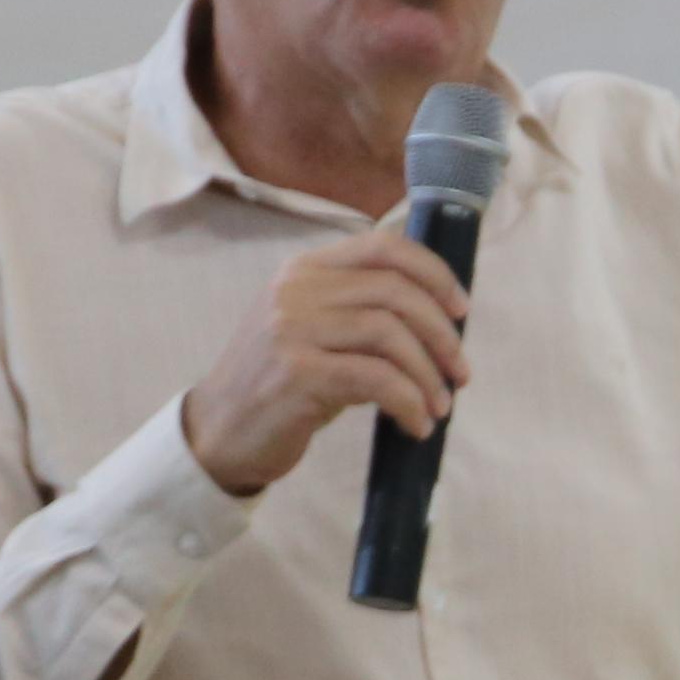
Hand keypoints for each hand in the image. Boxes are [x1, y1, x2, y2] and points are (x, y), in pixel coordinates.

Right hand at [179, 225, 473, 493]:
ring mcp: (292, 329)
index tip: (461, 310)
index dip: (434, 274)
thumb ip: (357, 310)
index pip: (383, 246)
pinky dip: (408, 402)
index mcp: (304, 270)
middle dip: (442, 334)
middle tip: (460, 373)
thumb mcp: (312, 331)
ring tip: (439, 407)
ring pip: (390, 334)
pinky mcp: (297, 373)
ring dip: (428, 374)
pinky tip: (415, 424)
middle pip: (396, 291)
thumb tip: (439, 317)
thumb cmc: (278, 385)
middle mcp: (296, 290)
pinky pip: (376, 379)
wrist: (219, 432)